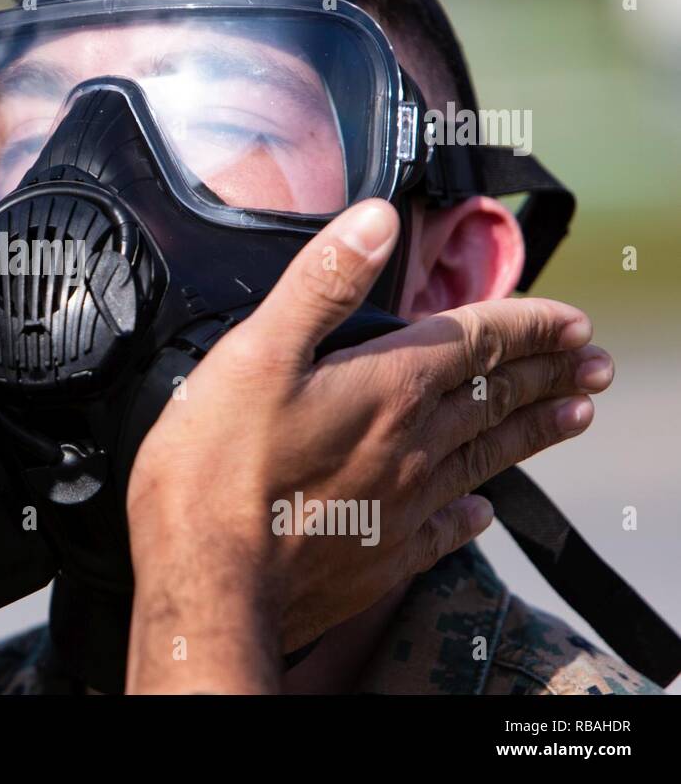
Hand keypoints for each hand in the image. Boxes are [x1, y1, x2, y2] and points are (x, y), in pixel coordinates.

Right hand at [125, 199, 610, 692]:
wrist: (210, 585)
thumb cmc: (216, 467)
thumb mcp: (255, 353)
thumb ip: (321, 283)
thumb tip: (375, 220)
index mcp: (387, 389)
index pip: (478, 342)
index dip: (528, 324)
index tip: (573, 319)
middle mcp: (411, 446)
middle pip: (496, 399)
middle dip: (549, 373)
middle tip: (595, 364)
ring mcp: (402, 506)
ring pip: (486, 457)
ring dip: (533, 430)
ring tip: (575, 415)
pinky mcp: (382, 558)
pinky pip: (446, 529)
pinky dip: (473, 511)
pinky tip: (483, 511)